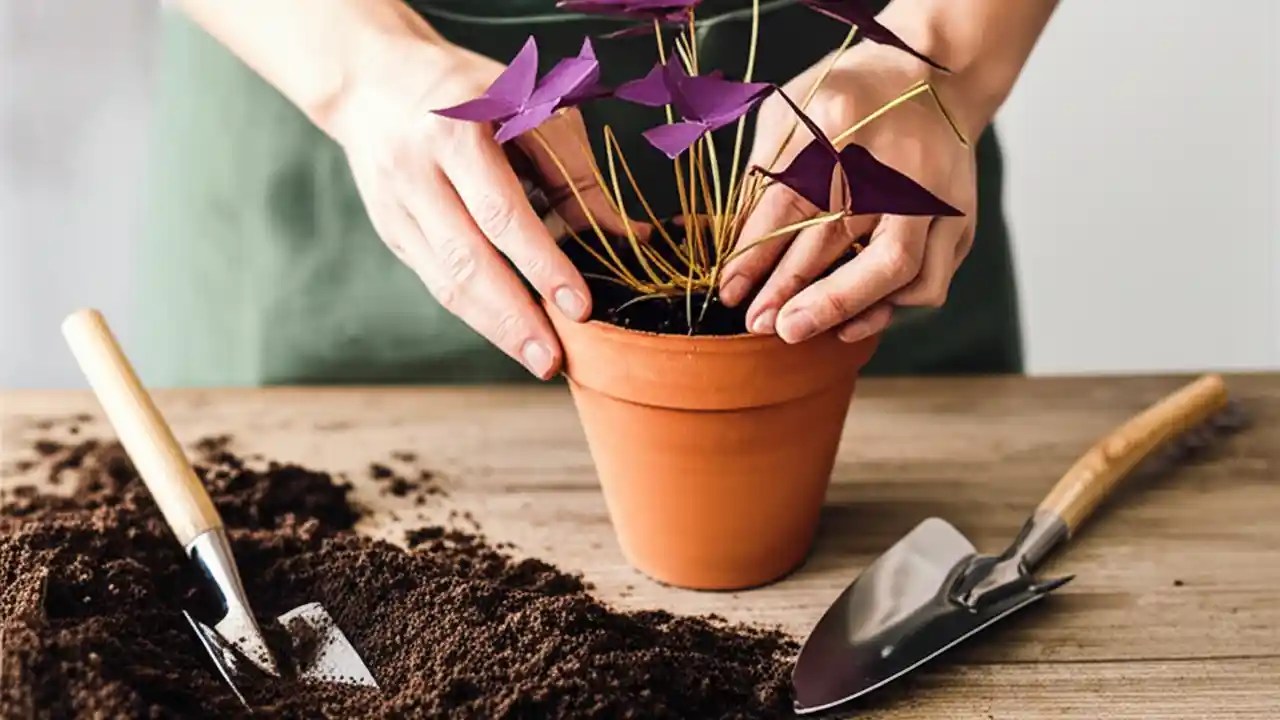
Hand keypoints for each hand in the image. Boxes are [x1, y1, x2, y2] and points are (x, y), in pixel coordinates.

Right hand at [330, 40, 635, 378]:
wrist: (371, 78)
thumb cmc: (466, 90)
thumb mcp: (525, 108)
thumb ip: (573, 172)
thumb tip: (630, 236)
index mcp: (455, 132)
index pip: (501, 212)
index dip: (542, 264)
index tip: (579, 306)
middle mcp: (417, 172)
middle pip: (466, 260)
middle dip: (514, 318)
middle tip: (555, 361)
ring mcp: (397, 207)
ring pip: (445, 281)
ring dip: (494, 328)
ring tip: (537, 359)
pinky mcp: (392, 231)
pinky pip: (436, 280)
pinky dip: (476, 311)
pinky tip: (509, 332)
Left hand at [720, 41, 977, 344]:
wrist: (937, 77)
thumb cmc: (852, 96)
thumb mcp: (795, 109)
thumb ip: (768, 169)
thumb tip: (740, 244)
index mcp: (844, 121)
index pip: (790, 199)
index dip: (755, 252)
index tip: (730, 289)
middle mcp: (895, 160)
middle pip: (835, 235)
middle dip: (788, 288)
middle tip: (758, 322)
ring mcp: (934, 193)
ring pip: (892, 266)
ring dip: (839, 305)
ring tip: (795, 330)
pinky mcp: (958, 221)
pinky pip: (928, 280)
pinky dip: (889, 308)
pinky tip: (850, 324)